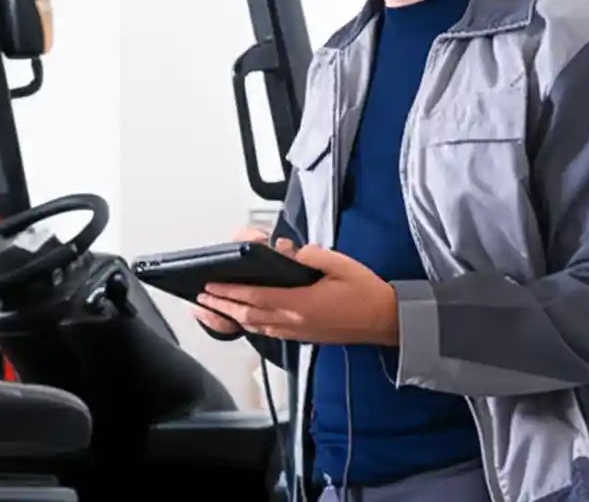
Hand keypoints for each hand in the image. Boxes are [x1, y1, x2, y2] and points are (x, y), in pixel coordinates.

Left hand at [197, 240, 399, 345]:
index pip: (255, 297)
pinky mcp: (304, 336)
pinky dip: (251, 324)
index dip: (229, 292)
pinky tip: (245, 319)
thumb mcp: (340, 264)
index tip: (211, 284)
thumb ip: (310, 256)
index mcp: (301, 303)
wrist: (386, 321)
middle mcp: (295, 321)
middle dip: (222, 305)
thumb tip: (287, 252)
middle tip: (203, 296)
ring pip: (256, 326)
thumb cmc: (365, 292)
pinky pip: (269, 332)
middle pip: (248, 316)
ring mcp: (298, 331)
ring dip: (233, 316)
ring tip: (216, 307)